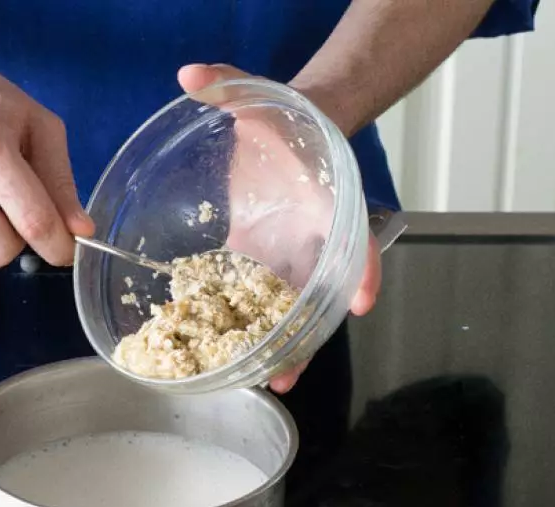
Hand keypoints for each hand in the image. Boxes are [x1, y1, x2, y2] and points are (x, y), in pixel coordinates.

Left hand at [177, 63, 381, 393]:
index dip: (362, 270)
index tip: (362, 301)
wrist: (285, 132)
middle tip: (288, 374)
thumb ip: (226, 81)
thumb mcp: (258, 95)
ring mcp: (283, 254)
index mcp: (322, 201)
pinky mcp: (255, 261)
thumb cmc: (284, 119)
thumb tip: (192, 74)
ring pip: (290, 311)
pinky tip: (234, 362)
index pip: (351, 236)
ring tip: (266, 385)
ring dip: (283, 348)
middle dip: (308, 336)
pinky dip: (250, 331)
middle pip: (320, 294)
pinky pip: (256, 303)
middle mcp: (308, 236)